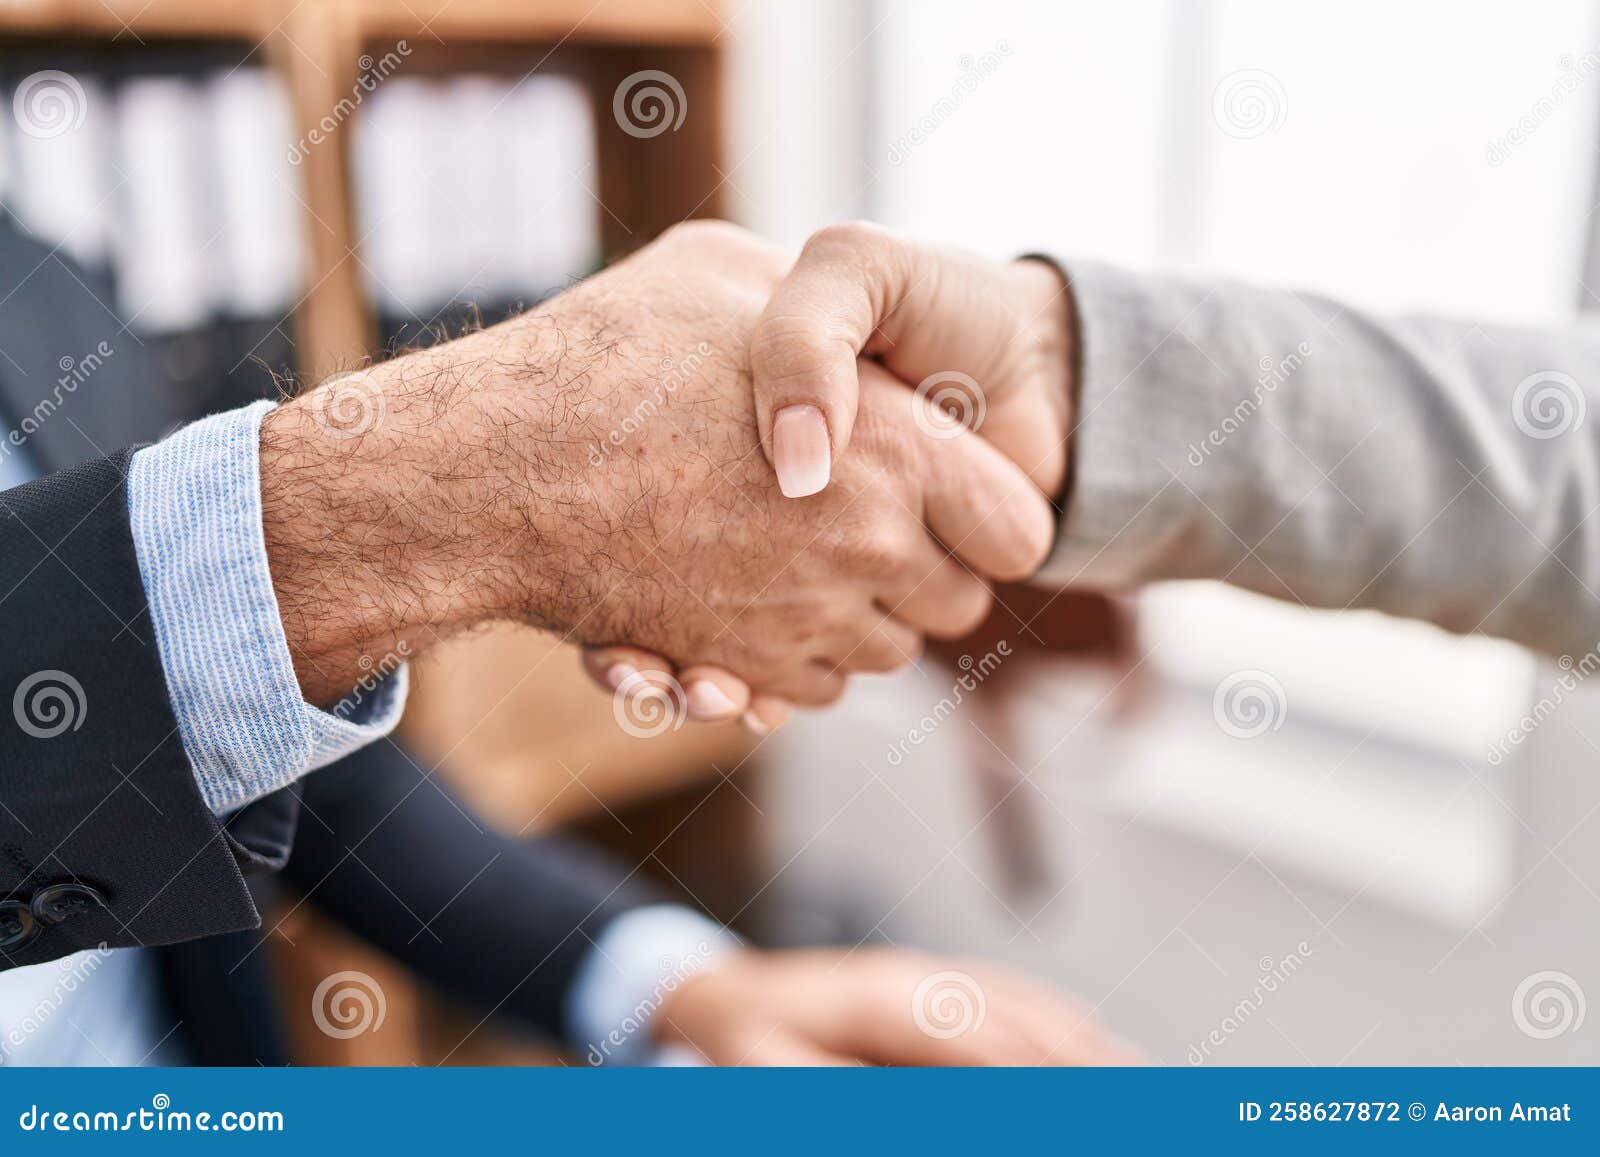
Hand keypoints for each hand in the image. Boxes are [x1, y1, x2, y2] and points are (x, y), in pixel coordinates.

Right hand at [256, 221, 1052, 707]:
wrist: (494, 471)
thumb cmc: (610, 357)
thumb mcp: (724, 274)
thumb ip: (810, 312)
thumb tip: (836, 331)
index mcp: (898, 450)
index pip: (1018, 529)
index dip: (993, 512)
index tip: (953, 488)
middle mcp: (869, 551)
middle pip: (957, 604)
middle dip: (928, 567)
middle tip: (873, 517)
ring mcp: (807, 624)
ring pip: (886, 653)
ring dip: (863, 614)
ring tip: (800, 550)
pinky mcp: (746, 672)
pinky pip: (815, 689)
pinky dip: (801, 656)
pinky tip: (751, 595)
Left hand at [654, 946, 1139, 1065]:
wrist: (730, 992)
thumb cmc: (750, 1040)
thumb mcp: (771, 1074)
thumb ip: (839, 1087)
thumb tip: (933, 1091)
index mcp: (879, 999)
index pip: (970, 1034)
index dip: (1024, 1065)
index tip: (1073, 1089)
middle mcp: (917, 976)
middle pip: (1012, 1016)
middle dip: (1072, 1058)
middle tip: (1128, 1085)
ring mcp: (931, 971)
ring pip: (1023, 1002)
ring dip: (1082, 1042)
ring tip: (1135, 1075)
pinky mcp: (938, 979)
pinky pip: (1014, 995)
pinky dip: (1063, 1022)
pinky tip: (1101, 1046)